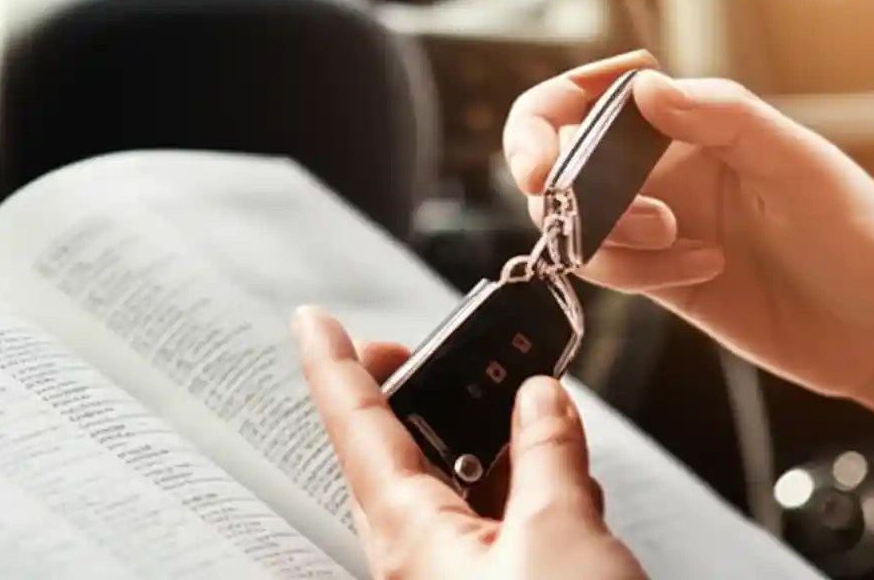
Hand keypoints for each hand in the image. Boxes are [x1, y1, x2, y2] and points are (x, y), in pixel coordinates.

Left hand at [292, 306, 643, 579]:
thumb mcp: (563, 532)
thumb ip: (548, 453)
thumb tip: (539, 398)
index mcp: (409, 532)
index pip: (355, 425)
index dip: (332, 365)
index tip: (310, 320)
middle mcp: (417, 554)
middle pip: (397, 450)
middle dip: (415, 392)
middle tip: (438, 348)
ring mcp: (453, 576)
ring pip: (451, 484)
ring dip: (481, 436)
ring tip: (515, 395)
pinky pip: (489, 521)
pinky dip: (517, 480)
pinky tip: (551, 462)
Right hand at [503, 51, 873, 422]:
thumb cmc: (860, 235)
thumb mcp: (796, 163)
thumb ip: (720, 117)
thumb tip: (641, 86)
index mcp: (688, 122)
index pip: (588, 98)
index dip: (548, 115)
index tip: (549, 152)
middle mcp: (659, 168)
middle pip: (556, 158)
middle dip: (549, 176)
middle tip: (560, 194)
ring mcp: (652, 223)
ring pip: (570, 218)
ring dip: (605, 230)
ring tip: (677, 239)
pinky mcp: (655, 277)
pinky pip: (604, 268)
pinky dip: (634, 271)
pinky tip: (706, 268)